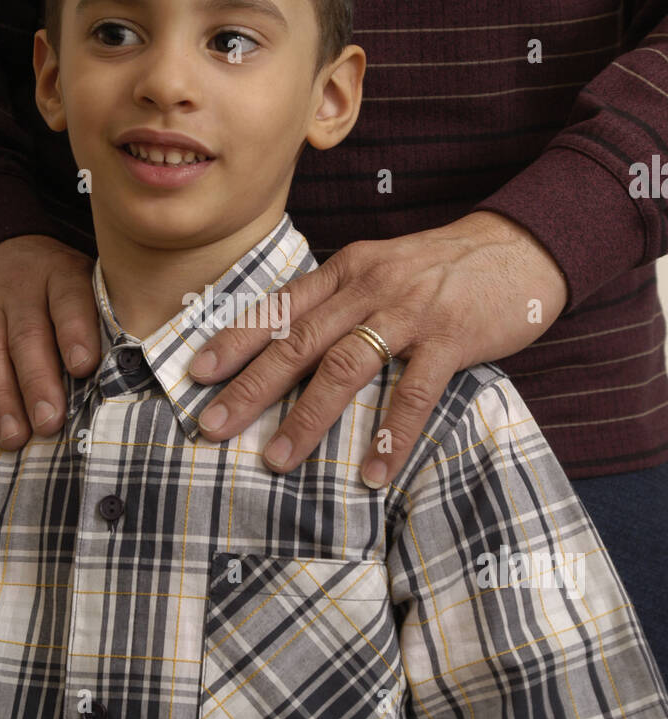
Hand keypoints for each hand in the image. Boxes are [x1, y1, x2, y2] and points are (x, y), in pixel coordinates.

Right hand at [0, 234, 99, 448]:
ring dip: (0, 397)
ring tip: (14, 435)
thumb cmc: (59, 282)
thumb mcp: (88, 280)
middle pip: (27, 336)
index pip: (69, 301)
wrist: (5, 244)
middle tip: (49, 422)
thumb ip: (103, 318)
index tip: (84, 368)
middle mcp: (19, 288)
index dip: (75, 333)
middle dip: (37, 382)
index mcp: (61, 274)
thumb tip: (123, 375)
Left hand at [188, 211, 568, 487]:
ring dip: (306, 417)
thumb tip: (291, 343)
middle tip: (211, 426)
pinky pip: (414, 393)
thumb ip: (341, 301)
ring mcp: (410, 312)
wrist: (522, 245)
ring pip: (345, 367)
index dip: (234, 340)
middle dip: (249, 387)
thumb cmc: (444, 268)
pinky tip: (372, 473)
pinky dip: (390, 436)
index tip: (196, 373)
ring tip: (275, 459)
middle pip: (298, 341)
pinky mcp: (451, 338)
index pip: (279, 307)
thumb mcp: (382, 269)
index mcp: (346, 271)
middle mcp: (369, 288)